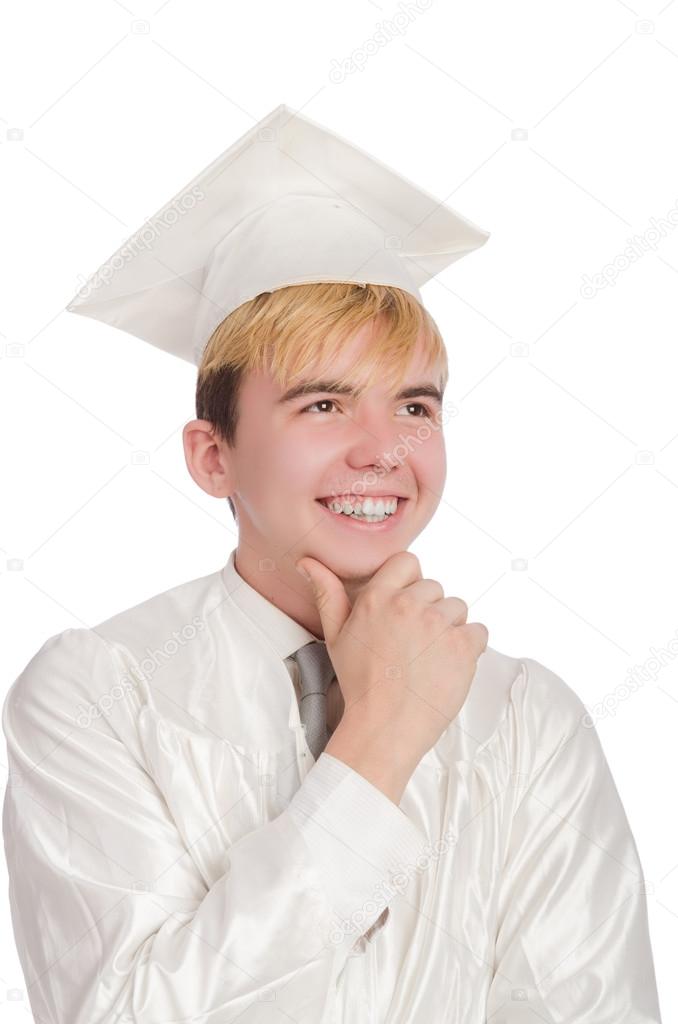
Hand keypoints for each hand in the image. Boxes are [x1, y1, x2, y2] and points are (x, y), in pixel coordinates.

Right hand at [295, 550, 487, 767]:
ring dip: (449, 628)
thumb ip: (328, 594)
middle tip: (414, 644)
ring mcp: (438, 624)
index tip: (407, 607)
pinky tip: (448, 665)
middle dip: (429, 611)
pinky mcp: (463, 645)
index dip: (411, 583)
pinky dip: (470, 647)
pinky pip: (478, 632)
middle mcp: (409, 604)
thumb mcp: (336, 636)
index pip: (408, 562)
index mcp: (378, 598)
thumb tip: (309, 563)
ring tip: (430, 656)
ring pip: (458, 609)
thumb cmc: (361, 684)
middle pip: (435, 588)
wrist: (385, 727)